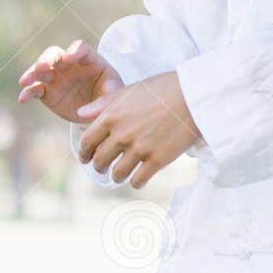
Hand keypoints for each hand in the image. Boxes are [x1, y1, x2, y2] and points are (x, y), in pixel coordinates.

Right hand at [17, 40, 122, 122]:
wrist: (100, 110)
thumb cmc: (110, 97)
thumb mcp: (114, 97)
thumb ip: (103, 102)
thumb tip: (84, 112)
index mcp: (89, 60)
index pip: (80, 48)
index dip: (74, 51)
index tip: (69, 58)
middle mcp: (69, 64)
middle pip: (55, 54)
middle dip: (47, 58)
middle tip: (42, 66)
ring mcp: (56, 77)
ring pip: (41, 69)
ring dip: (32, 73)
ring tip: (25, 81)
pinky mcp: (47, 92)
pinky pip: (35, 89)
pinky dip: (28, 92)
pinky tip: (23, 99)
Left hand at [75, 70, 200, 188]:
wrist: (192, 96)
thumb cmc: (162, 89)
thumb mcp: (128, 91)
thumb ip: (102, 104)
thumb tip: (80, 114)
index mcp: (111, 115)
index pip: (87, 141)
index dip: (84, 153)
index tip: (85, 157)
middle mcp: (122, 134)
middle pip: (100, 160)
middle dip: (99, 166)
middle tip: (103, 167)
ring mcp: (139, 148)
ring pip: (118, 174)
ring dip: (116, 177)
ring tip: (120, 175)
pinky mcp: (157, 160)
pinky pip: (138, 180)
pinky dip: (135, 182)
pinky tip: (138, 178)